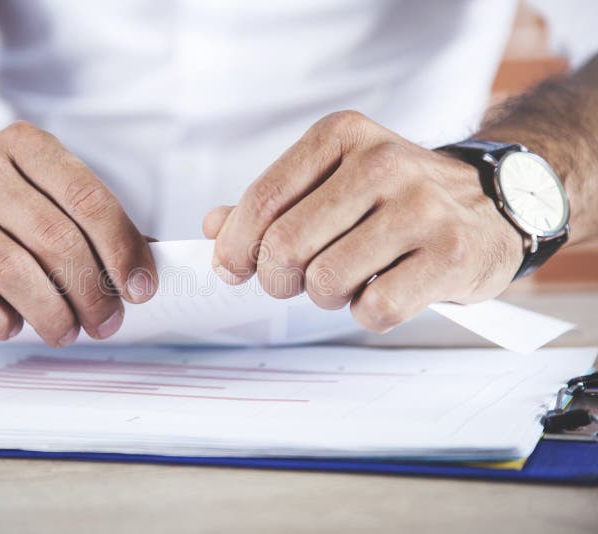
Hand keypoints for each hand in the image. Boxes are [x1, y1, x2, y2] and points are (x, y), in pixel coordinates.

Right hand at [0, 121, 156, 345]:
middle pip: (54, 237)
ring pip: (12, 270)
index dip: (122, 249)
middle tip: (107, 323)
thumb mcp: (47, 197)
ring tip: (68, 332)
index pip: (87, 198)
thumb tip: (150, 268)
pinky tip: (14, 326)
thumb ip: (95, 225)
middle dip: (92, 291)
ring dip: (52, 313)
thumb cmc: (2, 210)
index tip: (141, 290)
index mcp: (25, 145)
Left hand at [204, 111, 523, 331]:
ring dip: (324, 297)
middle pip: (286, 245)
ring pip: (327, 282)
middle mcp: (383, 163)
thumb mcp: (333, 180)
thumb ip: (273, 201)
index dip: (235, 246)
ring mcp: (423, 208)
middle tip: (291, 283)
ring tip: (346, 281)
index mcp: (342, 135)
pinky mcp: (452, 256)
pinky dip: (366, 313)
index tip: (232, 270)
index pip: (263, 198)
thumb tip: (214, 227)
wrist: (493, 203)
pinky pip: (375, 309)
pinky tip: (383, 292)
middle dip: (276, 279)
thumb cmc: (396, 198)